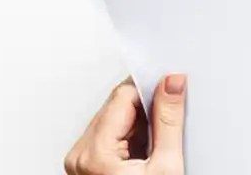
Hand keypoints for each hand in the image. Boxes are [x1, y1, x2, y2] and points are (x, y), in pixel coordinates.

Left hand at [65, 75, 187, 174]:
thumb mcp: (167, 168)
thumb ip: (169, 120)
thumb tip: (171, 84)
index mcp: (95, 154)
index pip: (122, 96)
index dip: (149, 89)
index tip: (170, 85)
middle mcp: (79, 156)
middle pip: (115, 107)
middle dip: (144, 109)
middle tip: (168, 124)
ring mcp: (79, 163)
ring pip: (112, 121)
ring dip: (137, 125)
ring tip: (155, 150)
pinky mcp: (85, 167)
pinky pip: (108, 138)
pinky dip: (129, 140)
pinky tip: (144, 157)